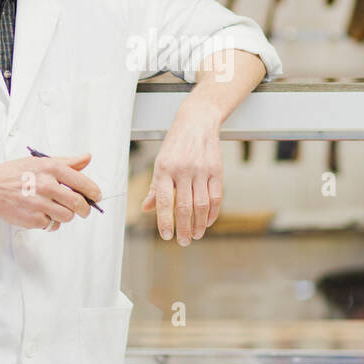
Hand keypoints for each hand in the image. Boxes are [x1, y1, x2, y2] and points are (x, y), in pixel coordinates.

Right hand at [0, 153, 101, 230]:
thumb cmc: (14, 174)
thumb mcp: (40, 162)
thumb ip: (66, 162)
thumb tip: (87, 158)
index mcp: (51, 169)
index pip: (82, 182)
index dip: (93, 192)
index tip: (96, 196)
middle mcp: (47, 185)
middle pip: (78, 203)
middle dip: (85, 209)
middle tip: (84, 210)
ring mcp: (40, 204)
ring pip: (67, 216)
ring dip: (66, 215)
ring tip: (57, 209)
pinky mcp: (33, 219)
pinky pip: (52, 224)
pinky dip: (50, 222)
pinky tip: (42, 213)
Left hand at [141, 102, 222, 244]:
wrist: (197, 122)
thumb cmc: (175, 144)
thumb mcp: (160, 162)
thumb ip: (155, 187)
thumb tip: (146, 208)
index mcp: (164, 169)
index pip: (165, 201)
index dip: (165, 221)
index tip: (167, 236)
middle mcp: (183, 170)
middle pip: (185, 207)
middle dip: (184, 228)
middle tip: (184, 242)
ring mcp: (201, 170)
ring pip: (202, 205)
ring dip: (200, 224)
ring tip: (196, 235)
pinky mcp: (216, 170)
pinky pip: (216, 196)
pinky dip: (212, 213)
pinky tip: (208, 222)